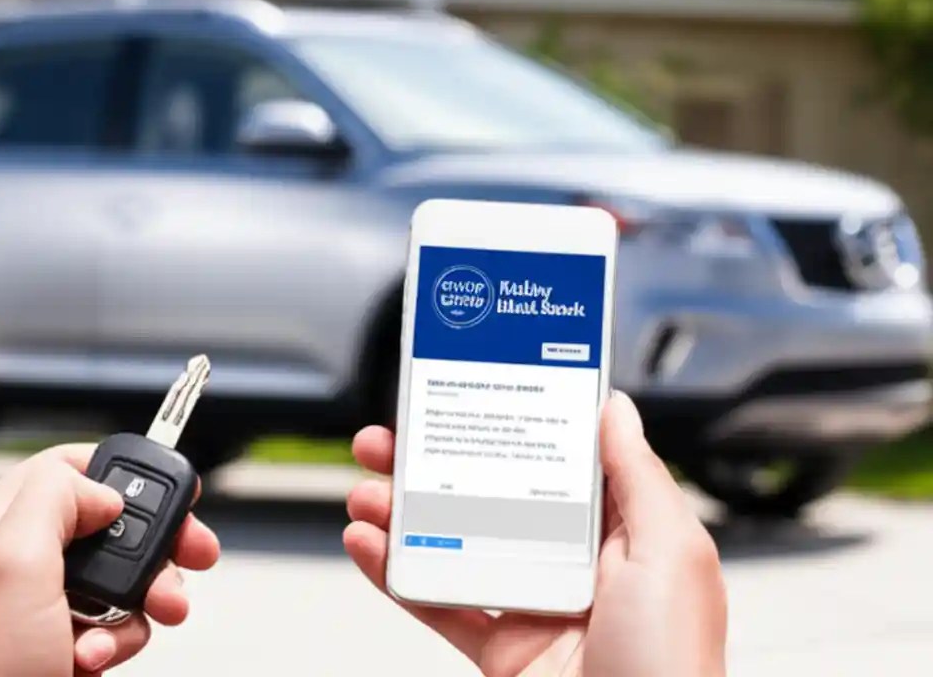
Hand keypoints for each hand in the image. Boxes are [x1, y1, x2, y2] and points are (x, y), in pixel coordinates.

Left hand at [0, 444, 220, 675]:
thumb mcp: (11, 563)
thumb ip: (56, 500)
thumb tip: (102, 492)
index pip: (62, 469)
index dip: (118, 472)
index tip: (170, 488)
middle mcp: (16, 566)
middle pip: (105, 525)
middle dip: (152, 543)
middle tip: (191, 555)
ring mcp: (40, 612)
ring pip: (119, 579)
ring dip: (143, 599)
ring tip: (154, 615)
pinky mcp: (63, 651)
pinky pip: (115, 629)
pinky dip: (121, 642)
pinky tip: (96, 659)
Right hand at [344, 392, 726, 675]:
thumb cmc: (675, 664)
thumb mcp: (671, 553)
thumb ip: (637, 477)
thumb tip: (617, 408)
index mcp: (620, 533)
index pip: (554, 461)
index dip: (512, 425)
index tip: (471, 393)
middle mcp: (572, 564)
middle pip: (489, 496)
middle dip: (435, 464)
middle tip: (392, 438)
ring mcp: (530, 606)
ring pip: (453, 545)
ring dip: (402, 514)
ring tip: (366, 492)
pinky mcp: (499, 649)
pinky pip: (438, 603)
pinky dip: (395, 575)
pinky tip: (369, 545)